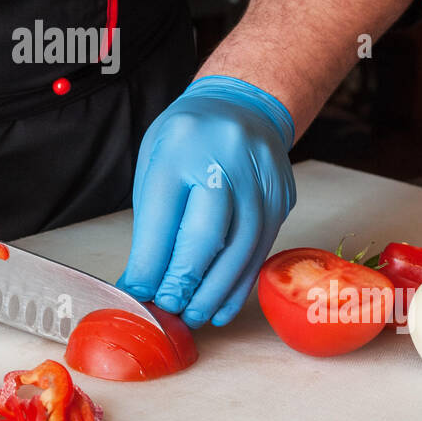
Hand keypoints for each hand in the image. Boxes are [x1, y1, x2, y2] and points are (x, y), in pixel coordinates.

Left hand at [117, 75, 295, 326]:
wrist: (242, 104)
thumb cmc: (187, 139)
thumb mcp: (156, 162)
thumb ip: (153, 221)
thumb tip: (144, 283)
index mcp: (182, 145)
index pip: (164, 217)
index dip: (151, 264)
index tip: (138, 295)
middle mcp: (226, 157)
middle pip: (208, 234)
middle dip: (186, 282)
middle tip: (171, 311)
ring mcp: (261, 175)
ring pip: (242, 247)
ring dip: (217, 291)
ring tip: (196, 316)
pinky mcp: (283, 194)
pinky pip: (263, 247)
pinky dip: (241, 281)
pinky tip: (224, 303)